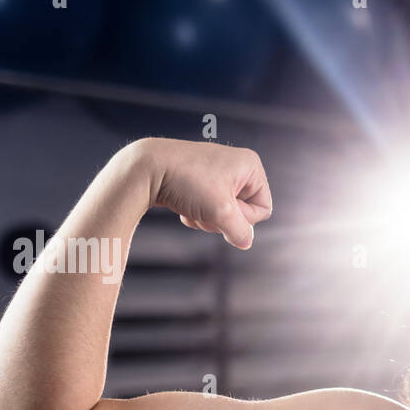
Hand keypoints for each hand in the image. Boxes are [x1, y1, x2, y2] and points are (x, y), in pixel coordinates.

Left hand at [129, 138, 272, 248]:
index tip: (222, 210)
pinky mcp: (200, 181)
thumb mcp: (220, 212)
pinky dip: (197, 212)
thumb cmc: (187, 183)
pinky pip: (209, 208)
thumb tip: (245, 242)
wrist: (146, 169)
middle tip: (204, 210)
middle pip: (244, 213)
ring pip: (225, 213)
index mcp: (250, 166)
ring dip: (208, 218)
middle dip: (222, 219)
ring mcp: (218, 173)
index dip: (244, 219)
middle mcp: (237, 166)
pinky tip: (182, 206)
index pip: (263, 210)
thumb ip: (240, 231)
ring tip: (191, 208)